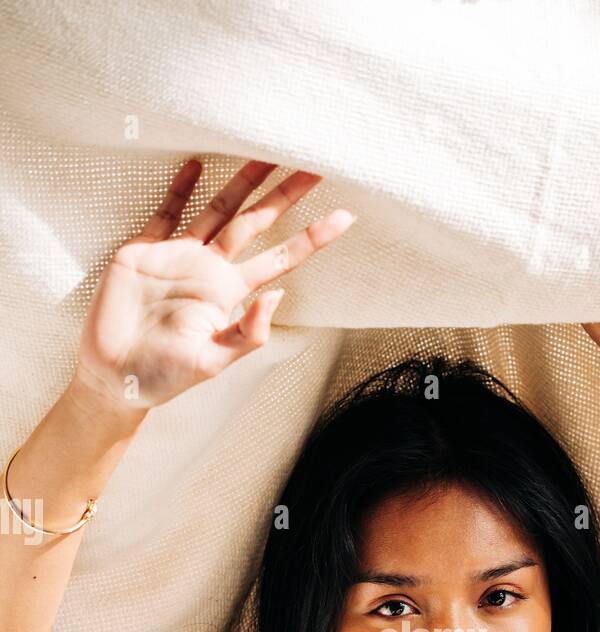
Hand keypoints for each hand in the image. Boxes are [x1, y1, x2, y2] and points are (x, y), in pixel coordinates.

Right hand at [71, 158, 354, 411]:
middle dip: (284, 193)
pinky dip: (180, 188)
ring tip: (264, 149)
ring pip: (218, 208)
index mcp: (230, 293)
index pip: (281, 258)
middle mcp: (210, 268)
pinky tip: (197, 164)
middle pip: (256, 221)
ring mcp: (178, 255)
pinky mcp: (144, 251)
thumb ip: (249, 333)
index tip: (345, 217)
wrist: (115, 375)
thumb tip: (279, 296)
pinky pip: (166, 212)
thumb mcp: (214, 362)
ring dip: (241, 181)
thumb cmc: (165, 376)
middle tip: (312, 162)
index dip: (312, 238)